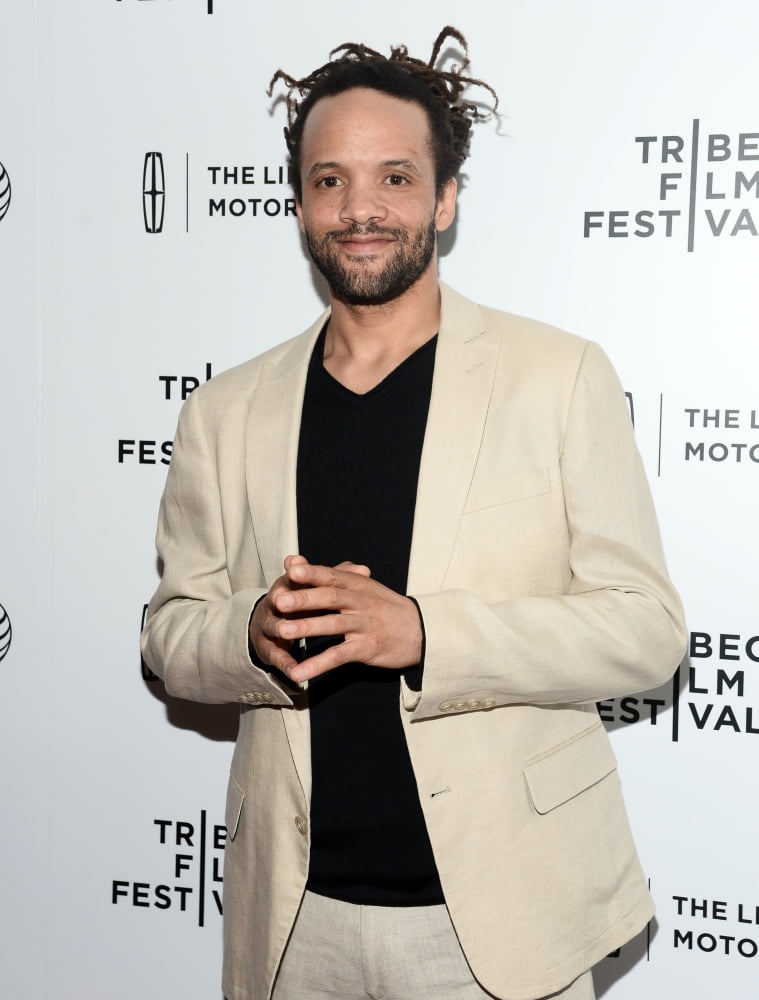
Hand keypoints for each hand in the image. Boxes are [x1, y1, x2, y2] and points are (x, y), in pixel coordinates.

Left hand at [249, 555, 422, 683]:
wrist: (420, 630)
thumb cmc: (383, 606)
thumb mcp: (361, 585)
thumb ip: (327, 575)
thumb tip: (294, 561)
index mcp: (357, 584)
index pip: (331, 575)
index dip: (311, 572)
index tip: (290, 569)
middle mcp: (361, 602)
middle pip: (330, 597)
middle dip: (303, 599)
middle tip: (278, 600)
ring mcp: (365, 625)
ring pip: (334, 624)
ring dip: (307, 628)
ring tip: (281, 632)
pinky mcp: (367, 648)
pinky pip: (340, 656)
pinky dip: (319, 664)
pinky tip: (300, 672)